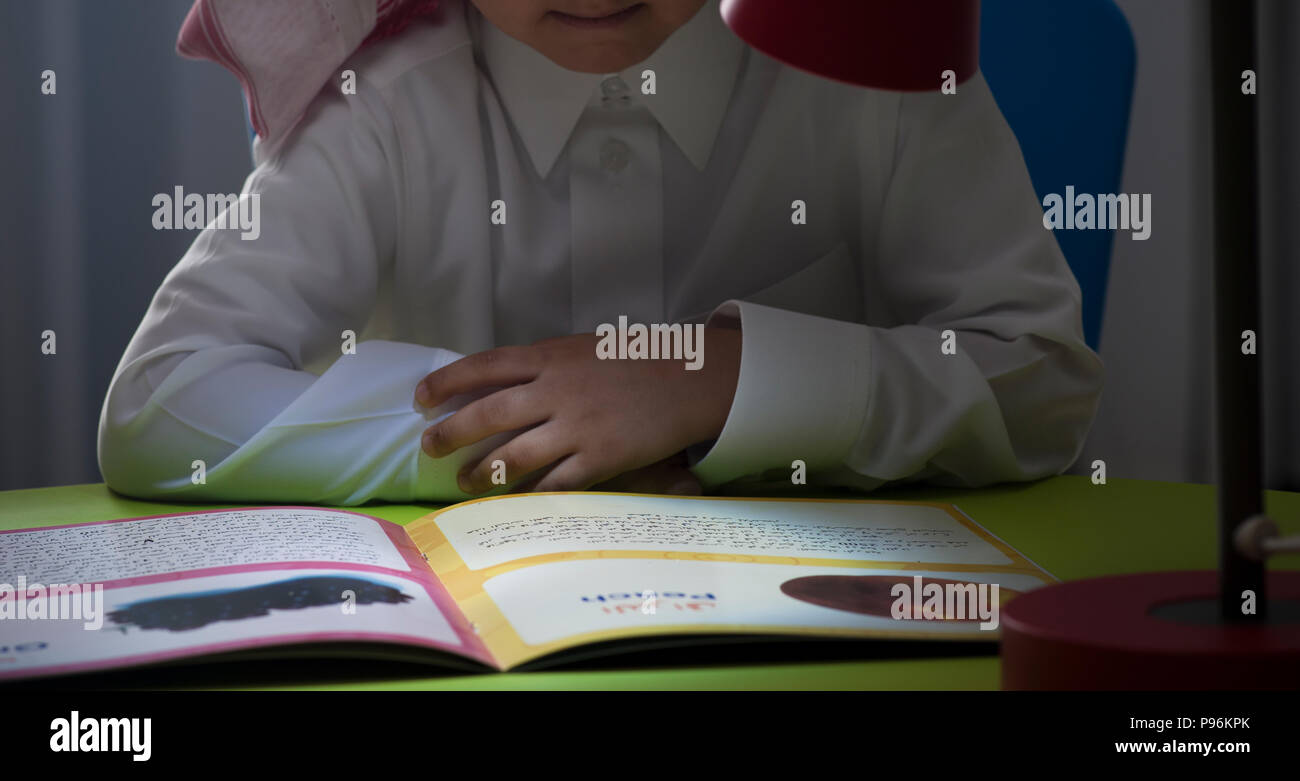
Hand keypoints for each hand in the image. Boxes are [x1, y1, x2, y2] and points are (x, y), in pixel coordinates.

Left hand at [414, 329, 740, 493]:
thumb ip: (546, 364)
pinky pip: (554, 483)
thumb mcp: (585, 348)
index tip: (421, 399)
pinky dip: (529, 495)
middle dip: (451, 433)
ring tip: (464, 481)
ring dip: (481, 471)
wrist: (695, 378)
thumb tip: (504, 382)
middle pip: (488, 413)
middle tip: (429, 447)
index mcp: (551, 356)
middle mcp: (557, 389)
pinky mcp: (600, 457)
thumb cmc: (640, 360)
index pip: (484, 366)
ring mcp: (577, 425)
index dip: (447, 382)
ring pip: (512, 455)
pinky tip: (513, 503)